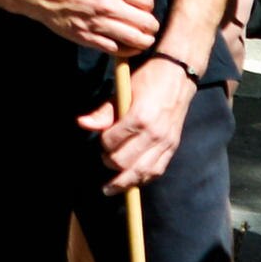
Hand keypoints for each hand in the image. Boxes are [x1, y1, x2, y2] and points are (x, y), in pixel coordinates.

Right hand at [25, 0, 164, 56]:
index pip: (145, 0)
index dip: (149, 4)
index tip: (145, 7)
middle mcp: (107, 6)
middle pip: (145, 22)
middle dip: (151, 25)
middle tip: (149, 26)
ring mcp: (97, 24)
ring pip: (135, 39)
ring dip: (144, 41)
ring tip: (144, 39)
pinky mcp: (88, 38)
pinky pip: (116, 50)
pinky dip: (125, 50)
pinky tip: (127, 47)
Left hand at [80, 53, 195, 191]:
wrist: (178, 73)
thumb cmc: (147, 78)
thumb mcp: (123, 90)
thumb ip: (104, 111)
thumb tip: (82, 124)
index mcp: (140, 116)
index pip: (113, 142)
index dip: (103, 143)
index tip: (101, 139)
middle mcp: (155, 133)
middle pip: (126, 162)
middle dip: (111, 163)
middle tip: (104, 159)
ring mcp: (166, 141)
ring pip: (143, 172)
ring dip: (125, 183)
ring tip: (111, 188)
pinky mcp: (173, 146)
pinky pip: (158, 170)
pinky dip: (143, 179)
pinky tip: (132, 182)